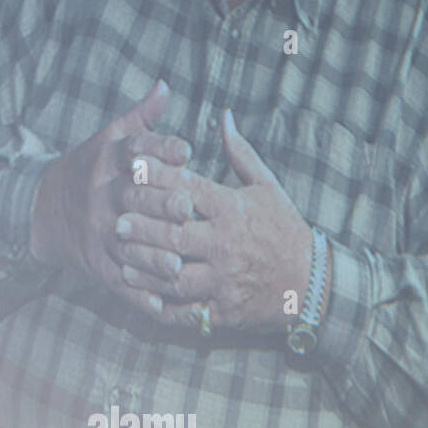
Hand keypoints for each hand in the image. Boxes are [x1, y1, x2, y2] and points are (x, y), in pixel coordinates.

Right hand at [29, 80, 193, 315]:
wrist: (46, 209)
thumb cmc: (92, 168)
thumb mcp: (111, 139)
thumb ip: (142, 118)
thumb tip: (165, 86)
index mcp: (107, 162)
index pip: (135, 151)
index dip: (161, 149)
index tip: (188, 150)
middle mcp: (101, 196)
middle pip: (132, 199)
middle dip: (160, 204)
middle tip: (188, 209)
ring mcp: (97, 232)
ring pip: (126, 245)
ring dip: (151, 256)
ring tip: (179, 265)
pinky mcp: (96, 263)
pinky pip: (117, 281)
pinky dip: (137, 296)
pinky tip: (160, 306)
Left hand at [113, 108, 317, 330]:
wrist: (310, 282)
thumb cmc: (284, 229)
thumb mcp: (267, 187)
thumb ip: (241, 153)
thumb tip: (225, 116)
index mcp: (233, 210)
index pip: (188, 190)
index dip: (158, 177)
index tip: (132, 168)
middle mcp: (226, 245)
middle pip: (175, 235)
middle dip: (143, 228)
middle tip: (117, 221)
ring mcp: (224, 280)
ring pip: (175, 276)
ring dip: (146, 269)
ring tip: (123, 260)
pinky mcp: (224, 309)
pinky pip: (187, 310)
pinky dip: (163, 306)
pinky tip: (144, 298)